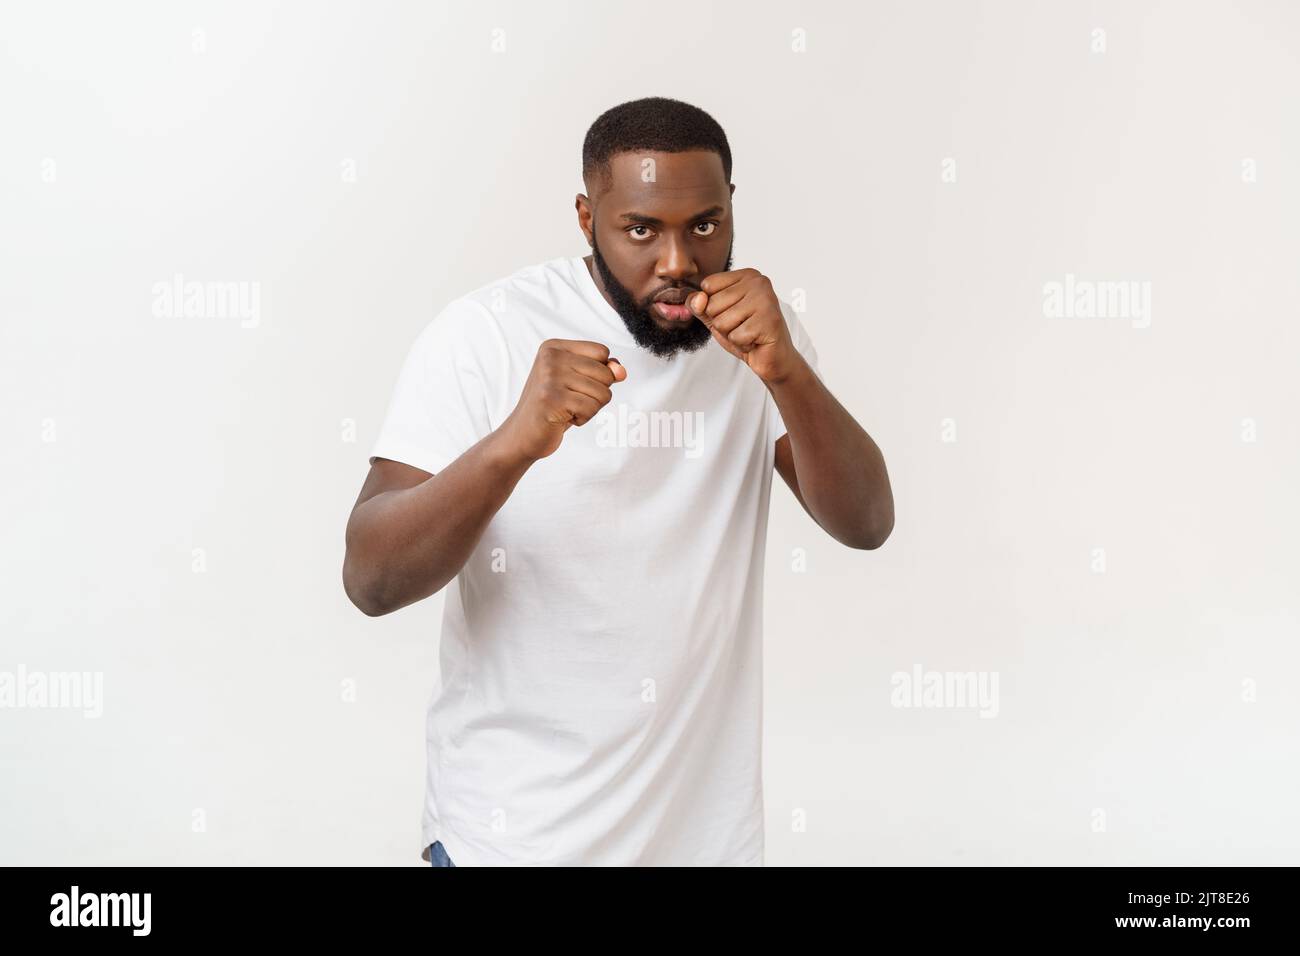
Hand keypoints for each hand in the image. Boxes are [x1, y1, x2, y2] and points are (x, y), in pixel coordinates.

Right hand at [499, 339, 626, 460]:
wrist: (522, 434)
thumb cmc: (554, 406)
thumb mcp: (578, 381)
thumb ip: (602, 370)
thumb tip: (621, 371)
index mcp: (554, 347)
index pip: (602, 352)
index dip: (598, 373)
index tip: (574, 384)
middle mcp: (550, 357)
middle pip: (606, 373)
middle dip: (595, 394)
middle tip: (569, 400)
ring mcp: (550, 377)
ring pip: (603, 393)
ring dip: (589, 408)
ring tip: (566, 409)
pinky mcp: (552, 399)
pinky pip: (592, 408)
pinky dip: (583, 418)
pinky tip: (563, 418)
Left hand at [688, 268, 798, 383]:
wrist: (773, 357)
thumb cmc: (746, 334)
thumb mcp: (715, 316)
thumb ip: (699, 305)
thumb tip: (697, 299)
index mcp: (747, 275)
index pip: (708, 285)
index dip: (713, 307)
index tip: (734, 313)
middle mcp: (758, 282)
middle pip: (712, 304)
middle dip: (722, 323)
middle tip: (743, 326)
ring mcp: (766, 300)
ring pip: (721, 322)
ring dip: (732, 334)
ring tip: (749, 333)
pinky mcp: (769, 321)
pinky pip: (735, 336)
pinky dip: (742, 344)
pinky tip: (756, 340)